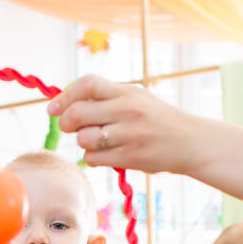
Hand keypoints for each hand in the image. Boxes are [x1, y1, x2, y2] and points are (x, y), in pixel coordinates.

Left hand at [46, 74, 206, 176]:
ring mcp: (129, 135)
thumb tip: (64, 102)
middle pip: (77, 114)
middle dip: (66, 123)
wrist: (189, 141)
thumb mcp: (136, 97)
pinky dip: (94, 158)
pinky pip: (94, 158)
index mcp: (126, 91)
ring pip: (84, 139)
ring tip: (97, 140)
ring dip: (83, 142)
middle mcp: (127, 110)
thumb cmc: (156, 119)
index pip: (87, 84)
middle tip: (70, 127)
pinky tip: (106, 153)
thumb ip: (105, 97)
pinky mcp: (130, 157)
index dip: (64, 96)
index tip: (53, 108)